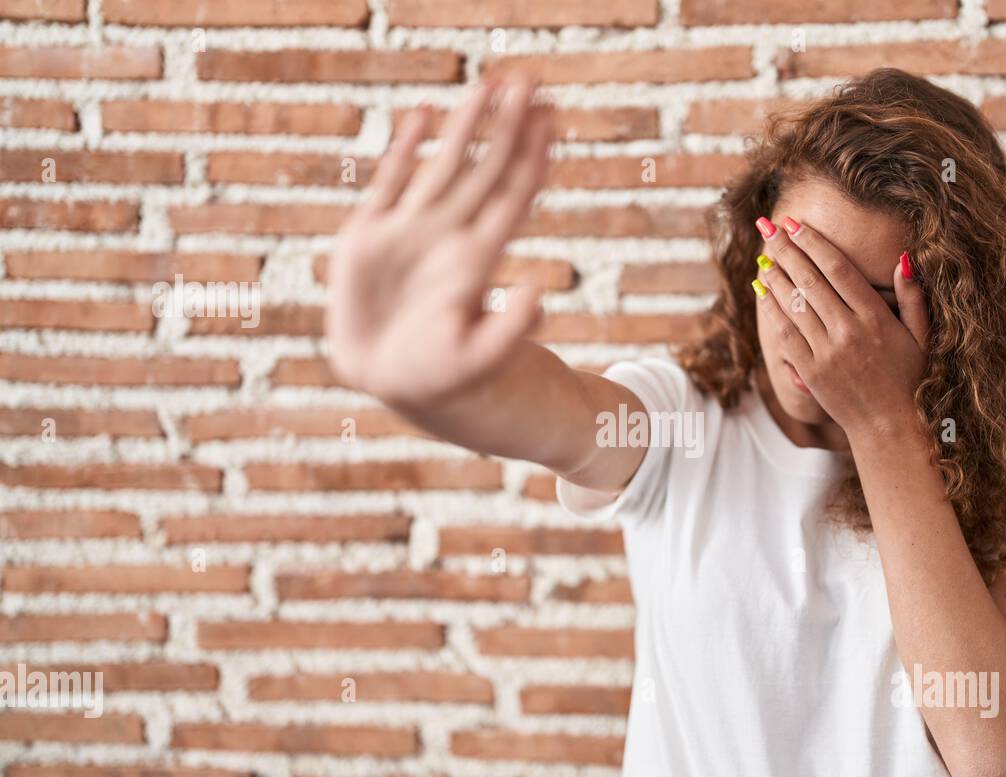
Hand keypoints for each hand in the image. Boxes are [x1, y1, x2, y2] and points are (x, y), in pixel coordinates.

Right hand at [325, 74, 554, 405]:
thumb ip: (509, 331)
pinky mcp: (370, 237)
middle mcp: (450, 237)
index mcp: (477, 259)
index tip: (551, 117)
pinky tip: (422, 113)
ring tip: (488, 82)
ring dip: (464, 125)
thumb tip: (540, 294)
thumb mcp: (482, 362)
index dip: (531, 157)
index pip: (512, 196)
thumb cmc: (446, 380)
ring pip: (443, 166)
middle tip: (530, 79)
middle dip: (508, 126)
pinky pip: (391, 183)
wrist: (393, 384)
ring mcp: (411, 232)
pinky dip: (406, 149)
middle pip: (486, 170)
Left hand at [753, 216, 929, 435]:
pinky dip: (771, 310)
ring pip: (793, 304)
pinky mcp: (810, 371)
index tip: (795, 223)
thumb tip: (905, 258)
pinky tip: (761, 291)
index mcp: (874, 317)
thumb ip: (913, 297)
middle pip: (809, 280)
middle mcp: (847, 331)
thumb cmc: (909, 378)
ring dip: (774, 275)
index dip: (813, 242)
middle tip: (768, 226)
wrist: (889, 426)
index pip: (837, 269)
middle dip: (786, 249)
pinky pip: (785, 334)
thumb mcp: (922, 335)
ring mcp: (826, 352)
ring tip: (763, 254)